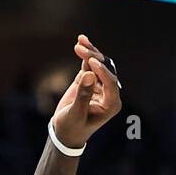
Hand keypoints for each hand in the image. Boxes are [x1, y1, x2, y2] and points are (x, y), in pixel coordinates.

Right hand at [50, 33, 121, 148]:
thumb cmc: (71, 127)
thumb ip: (82, 95)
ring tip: (80, 41)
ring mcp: (99, 86)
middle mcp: (108, 93)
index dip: (102, 71)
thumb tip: (88, 74)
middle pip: (105, 70)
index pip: (110, 83)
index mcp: (111, 104)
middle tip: (81, 49)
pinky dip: (85, 55)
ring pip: (97, 65)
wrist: (63, 133)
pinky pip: (89, 65)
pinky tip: (80, 42)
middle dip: (94, 58)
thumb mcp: (75, 114)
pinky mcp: (89, 81)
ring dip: (90, 53)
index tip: (90, 61)